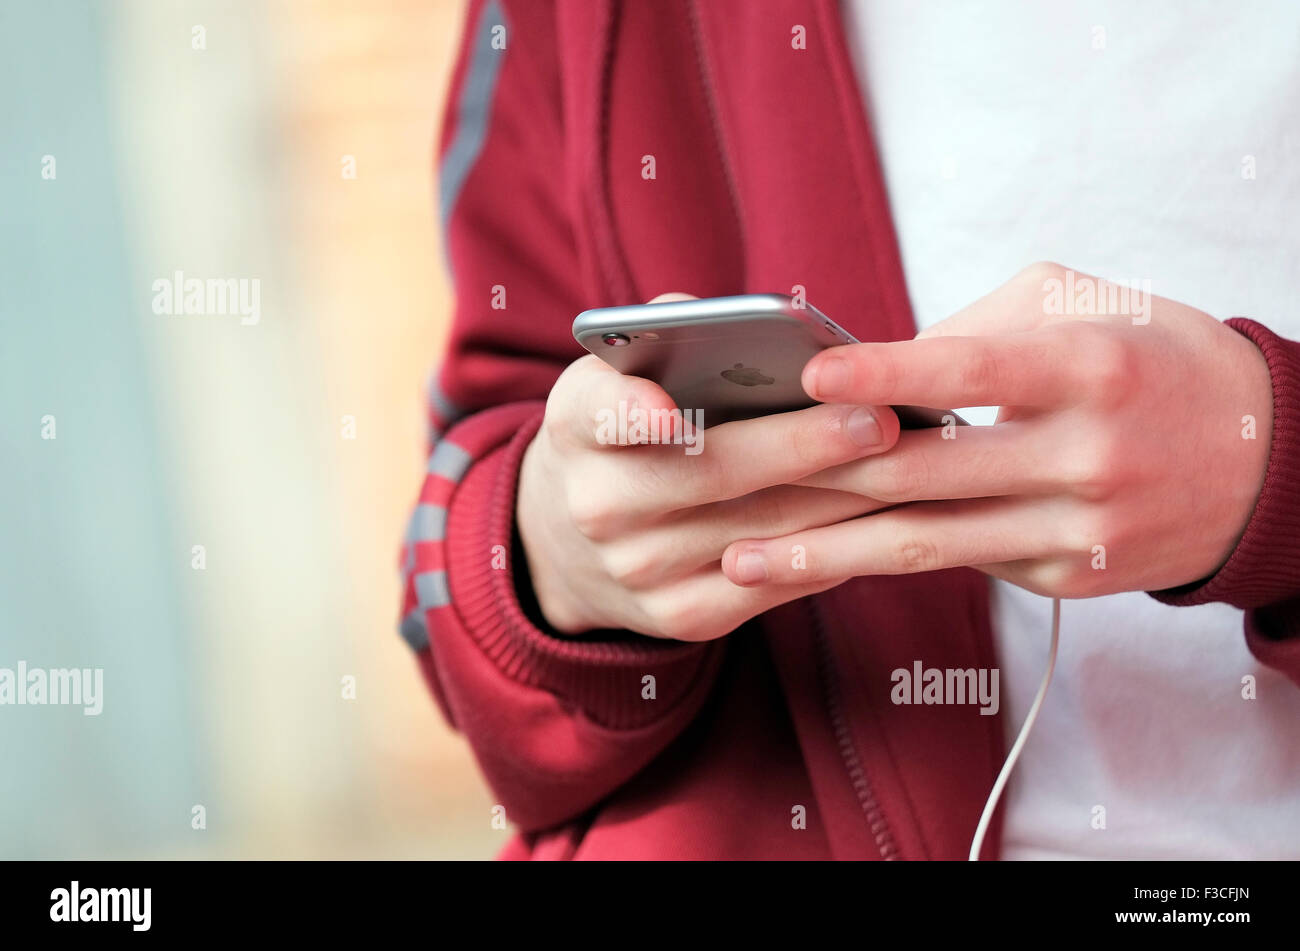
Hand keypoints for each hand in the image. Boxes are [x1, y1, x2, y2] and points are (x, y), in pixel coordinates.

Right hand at [516, 296, 905, 639]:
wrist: (571, 544)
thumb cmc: (624, 434)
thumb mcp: (616, 378)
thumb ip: (669, 336)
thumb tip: (752, 321)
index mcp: (577, 427)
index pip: (599, 413)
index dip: (631, 415)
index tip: (670, 412)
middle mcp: (598, 505)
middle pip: (708, 474)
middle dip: (799, 448)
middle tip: (877, 422)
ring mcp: (637, 570)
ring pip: (758, 532)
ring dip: (840, 500)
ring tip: (909, 465)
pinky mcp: (678, 617)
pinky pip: (769, 585)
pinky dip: (829, 552)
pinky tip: (882, 520)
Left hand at [720, 263, 1273, 598]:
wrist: (1265, 461)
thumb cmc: (1156, 361)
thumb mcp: (1083, 308)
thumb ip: (978, 329)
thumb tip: (879, 372)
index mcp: (1087, 370)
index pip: (970, 370)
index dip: (885, 374)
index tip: (808, 372)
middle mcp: (1082, 458)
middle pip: (925, 473)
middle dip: (817, 478)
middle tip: (726, 481)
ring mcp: (1076, 530)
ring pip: (927, 543)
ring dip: (824, 553)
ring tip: (740, 559)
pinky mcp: (1065, 577)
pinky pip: (960, 561)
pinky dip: (886, 557)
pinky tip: (821, 558)